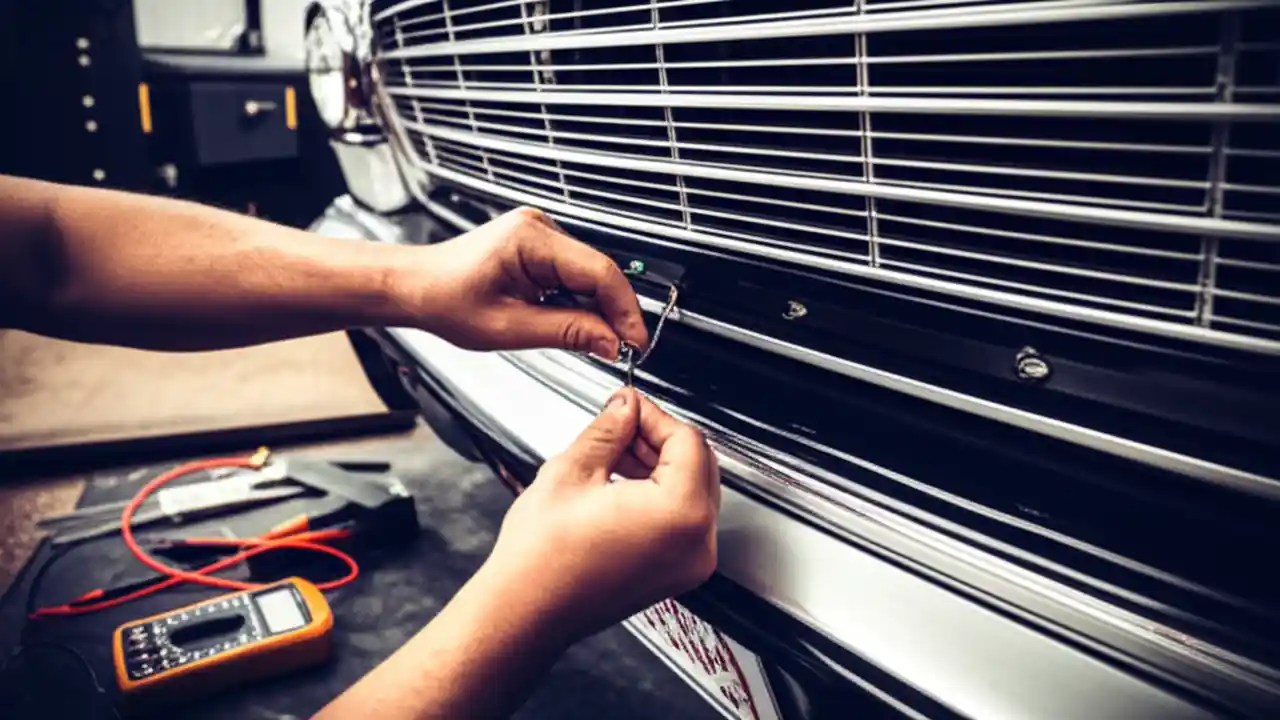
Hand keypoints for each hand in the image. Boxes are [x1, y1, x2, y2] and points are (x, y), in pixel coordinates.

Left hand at [405, 206, 647, 359]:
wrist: (415, 286)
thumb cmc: (444, 298)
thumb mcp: (509, 327)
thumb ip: (567, 332)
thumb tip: (610, 341)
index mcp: (532, 240)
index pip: (599, 272)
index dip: (624, 310)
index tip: (635, 340)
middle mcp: (539, 228)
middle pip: (599, 272)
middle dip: (614, 312)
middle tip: (622, 348)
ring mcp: (539, 234)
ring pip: (589, 274)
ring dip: (597, 308)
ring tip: (596, 341)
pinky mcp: (538, 247)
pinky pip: (573, 274)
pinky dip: (579, 300)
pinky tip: (575, 322)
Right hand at [480, 387, 719, 641]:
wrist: (525, 610)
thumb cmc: (542, 560)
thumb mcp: (573, 471)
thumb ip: (610, 430)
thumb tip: (625, 409)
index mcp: (680, 514)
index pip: (688, 441)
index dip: (655, 416)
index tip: (630, 406)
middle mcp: (696, 544)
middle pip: (698, 466)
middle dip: (659, 440)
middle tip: (621, 424)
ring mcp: (688, 565)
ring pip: (691, 492)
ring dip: (657, 467)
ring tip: (613, 455)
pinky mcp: (674, 575)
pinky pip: (680, 521)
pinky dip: (657, 497)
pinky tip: (619, 485)